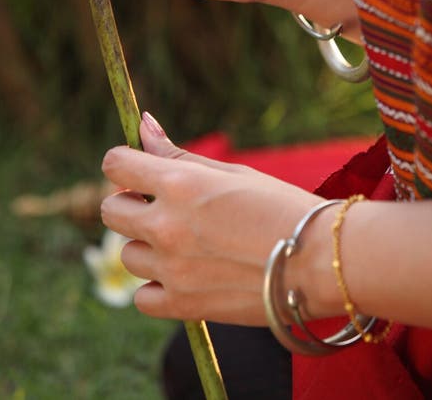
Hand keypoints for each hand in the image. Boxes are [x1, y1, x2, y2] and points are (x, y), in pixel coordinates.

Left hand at [100, 113, 338, 324]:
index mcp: (180, 184)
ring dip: (147, 245)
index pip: (116, 164)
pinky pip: (143, 297)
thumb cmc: (281, 207)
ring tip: (186, 242)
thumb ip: (178, 155)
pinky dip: (157, 287)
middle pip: (111, 210)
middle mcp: (167, 226)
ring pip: (127, 254)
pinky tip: (185, 274)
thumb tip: (144, 125)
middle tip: (162, 205)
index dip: (124, 163)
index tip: (138, 169)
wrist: (320, 262)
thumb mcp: (231, 173)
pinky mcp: (183, 307)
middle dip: (130, 203)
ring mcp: (172, 269)